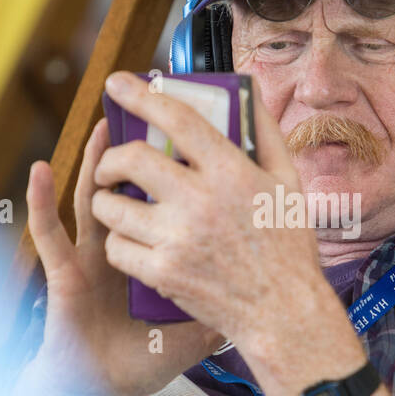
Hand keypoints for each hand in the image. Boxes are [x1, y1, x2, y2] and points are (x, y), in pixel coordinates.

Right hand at [25, 116, 223, 395]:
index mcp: (159, 246)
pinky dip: (41, 201)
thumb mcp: (201, 326)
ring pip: (92, 195)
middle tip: (149, 109)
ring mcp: (90, 253)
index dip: (178, 163)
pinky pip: (50, 233)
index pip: (168, 194)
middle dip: (136, 146)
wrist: (109, 391)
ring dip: (96, 160)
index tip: (196, 131)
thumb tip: (273, 281)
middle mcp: (124, 242)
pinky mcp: (65, 272)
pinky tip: (39, 171)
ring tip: (104, 124)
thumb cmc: (150, 356)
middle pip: (130, 183)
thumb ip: (228, 295)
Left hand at [90, 73, 333, 360]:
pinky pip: (117, 246)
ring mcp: (178, 239)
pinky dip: (118, 241)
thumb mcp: (288, 182)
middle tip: (111, 165)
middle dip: (110, 157)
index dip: (141, 95)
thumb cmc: (288, 246)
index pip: (177, 119)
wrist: (284, 312)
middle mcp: (201, 201)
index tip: (117, 83)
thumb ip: (265, 133)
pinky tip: (132, 240)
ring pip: (112, 205)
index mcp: (232, 172)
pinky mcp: (163, 273)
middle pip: (131, 158)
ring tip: (117, 203)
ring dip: (106, 200)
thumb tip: (247, 90)